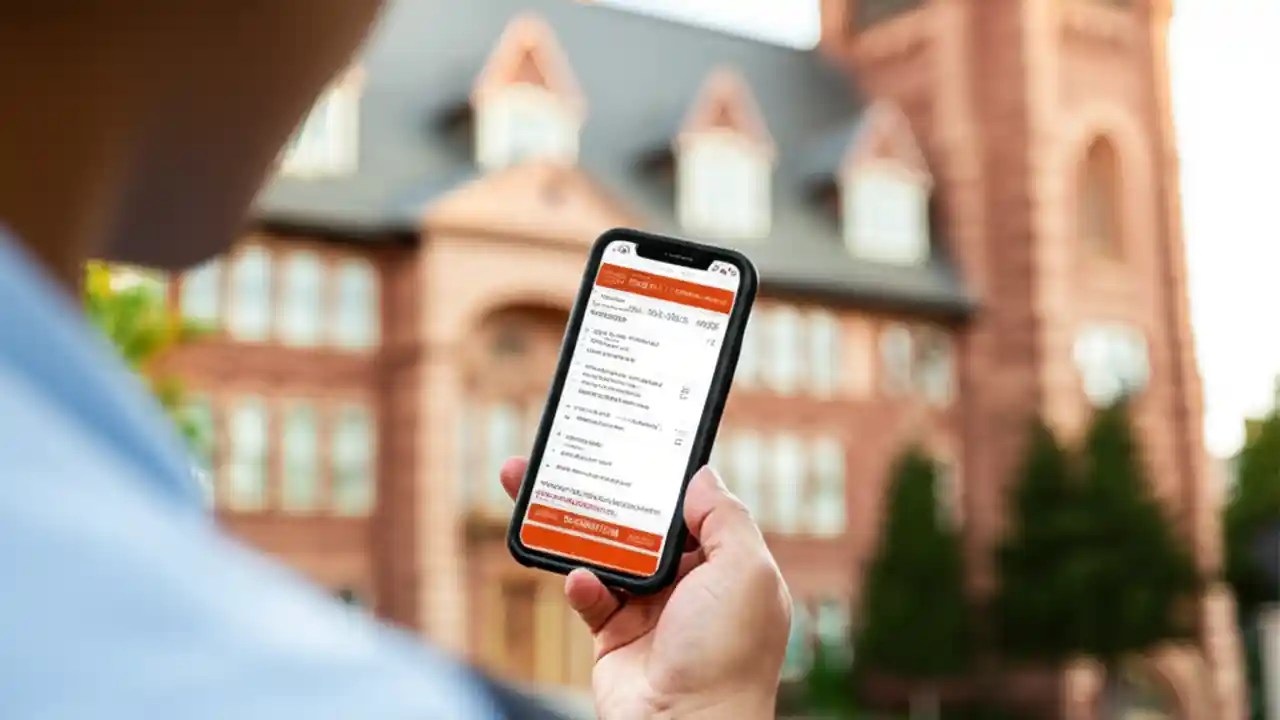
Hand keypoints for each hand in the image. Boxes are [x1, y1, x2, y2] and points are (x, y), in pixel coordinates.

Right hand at [500, 459, 790, 719]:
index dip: (665, 477)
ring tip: (538, 492)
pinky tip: (580, 579)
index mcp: (728, 566)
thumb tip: (702, 474)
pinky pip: (589, 594)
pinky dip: (580, 584)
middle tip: (572, 455)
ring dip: (575, 524)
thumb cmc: (727, 655)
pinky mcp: (614, 635)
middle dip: (606, 490)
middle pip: (640, 524)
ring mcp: (650, 610)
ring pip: (606, 552)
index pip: (694, 507)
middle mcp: (691, 585)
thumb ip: (727, 517)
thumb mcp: (747, 571)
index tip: (636, 441)